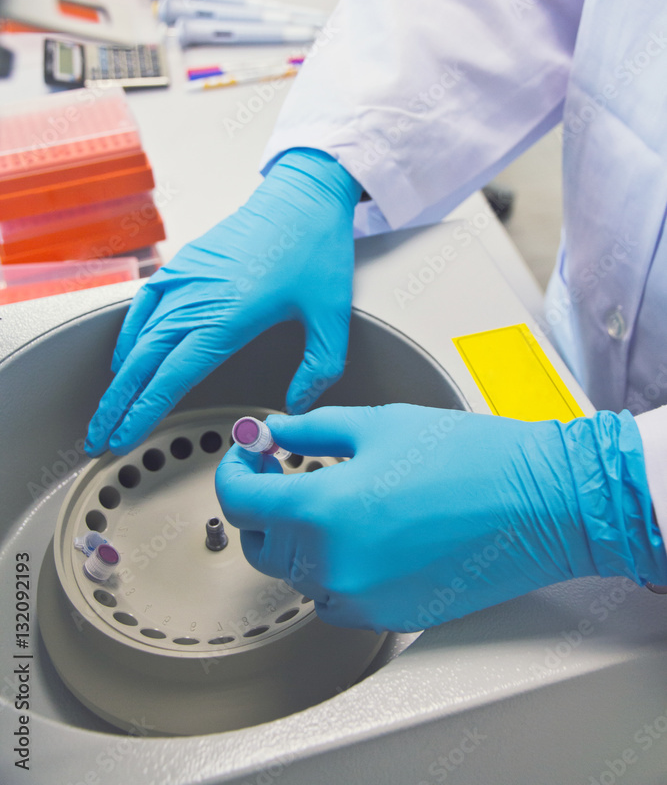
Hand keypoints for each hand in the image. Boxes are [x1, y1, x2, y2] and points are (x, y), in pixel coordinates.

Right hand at [85, 150, 360, 454]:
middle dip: (116, 405)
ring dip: (119, 377)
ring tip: (106, 409)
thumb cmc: (315, 250)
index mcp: (227, 316)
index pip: (172, 376)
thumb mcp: (331, 318)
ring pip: (139, 336)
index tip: (123, 437)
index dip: (143, 411)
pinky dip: (128, 335)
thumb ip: (317, 369)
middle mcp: (196, 298)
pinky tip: (124, 358)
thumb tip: (296, 407)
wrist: (303, 197)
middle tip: (97, 439)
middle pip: (142, 362)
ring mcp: (185, 278)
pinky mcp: (184, 264)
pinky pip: (144, 305)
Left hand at [216, 405, 666, 631]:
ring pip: (295, 571)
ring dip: (297, 534)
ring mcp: (360, 598)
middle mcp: (333, 565)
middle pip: (259, 542)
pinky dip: (330, 564)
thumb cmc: (472, 459)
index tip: (247, 456)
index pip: (240, 501)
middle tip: (282, 468)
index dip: (234, 470)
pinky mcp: (387, 615)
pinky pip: (332, 594)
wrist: (539, 502)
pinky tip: (360, 530)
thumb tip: (270, 434)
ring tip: (332, 494)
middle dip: (262, 502)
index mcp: (323, 511)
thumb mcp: (377, 425)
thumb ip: (309, 431)